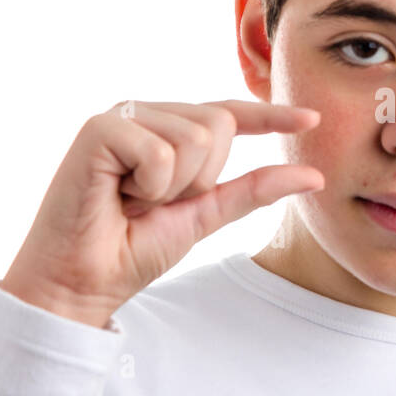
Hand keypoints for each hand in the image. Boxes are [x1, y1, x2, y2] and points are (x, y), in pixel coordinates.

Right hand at [0, 100, 322, 328]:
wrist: (82, 281)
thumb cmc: (133, 249)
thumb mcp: (205, 215)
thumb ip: (254, 190)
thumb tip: (313, 175)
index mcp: (169, 130)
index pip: (229, 113)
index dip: (271, 116)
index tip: (313, 119)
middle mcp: (146, 115)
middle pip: (219, 124)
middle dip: (200, 178)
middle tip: (154, 203)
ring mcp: (122, 117)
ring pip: (196, 137)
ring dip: (173, 187)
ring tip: (132, 201)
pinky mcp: (99, 128)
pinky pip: (161, 152)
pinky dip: (150, 186)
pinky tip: (117, 195)